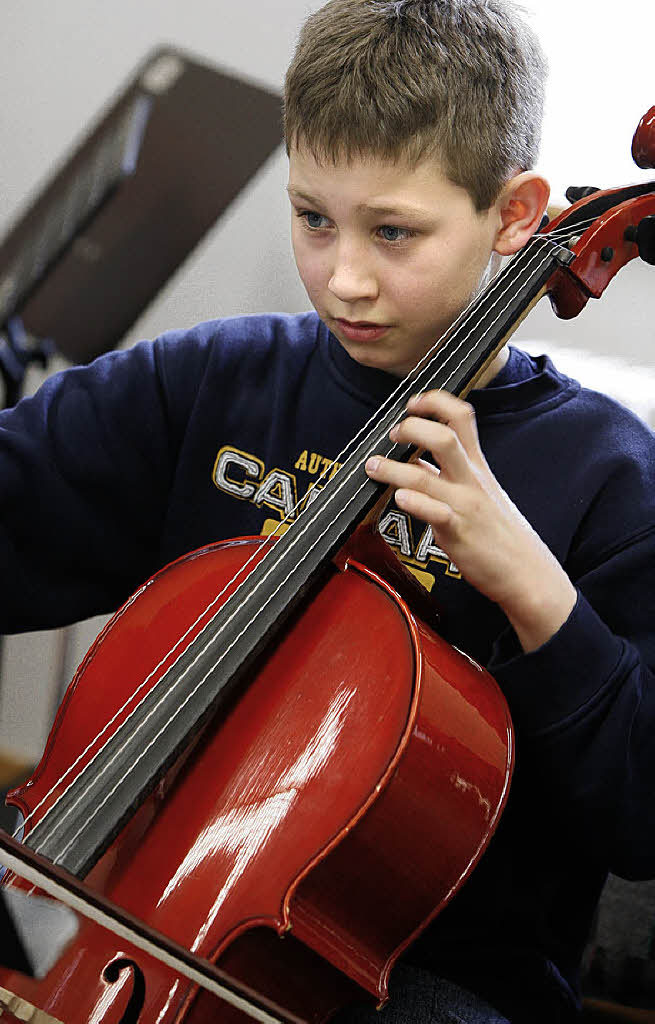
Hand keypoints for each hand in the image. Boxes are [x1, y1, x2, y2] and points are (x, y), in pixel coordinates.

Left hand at [365, 389, 576, 652]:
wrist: (527, 573)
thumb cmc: (499, 534)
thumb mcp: (477, 495)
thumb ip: (445, 475)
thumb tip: (411, 460)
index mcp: (477, 466)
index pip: (461, 417)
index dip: (435, 401)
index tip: (412, 401)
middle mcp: (471, 480)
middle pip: (444, 437)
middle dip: (411, 428)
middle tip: (392, 435)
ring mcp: (465, 505)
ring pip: (425, 475)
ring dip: (392, 468)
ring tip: (373, 467)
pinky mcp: (459, 532)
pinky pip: (435, 512)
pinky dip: (415, 502)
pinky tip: (399, 498)